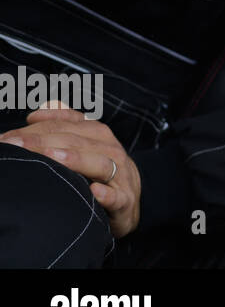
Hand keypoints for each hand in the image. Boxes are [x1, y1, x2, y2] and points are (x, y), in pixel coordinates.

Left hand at [0, 103, 141, 236]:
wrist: (130, 198)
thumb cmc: (100, 171)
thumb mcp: (86, 143)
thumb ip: (67, 124)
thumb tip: (45, 107)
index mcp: (97, 133)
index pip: (64, 125)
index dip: (36, 128)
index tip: (7, 137)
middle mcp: (109, 149)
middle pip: (75, 141)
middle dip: (42, 142)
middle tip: (13, 146)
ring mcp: (120, 174)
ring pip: (99, 163)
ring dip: (76, 159)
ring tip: (52, 157)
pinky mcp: (125, 200)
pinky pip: (116, 196)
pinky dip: (106, 194)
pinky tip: (94, 191)